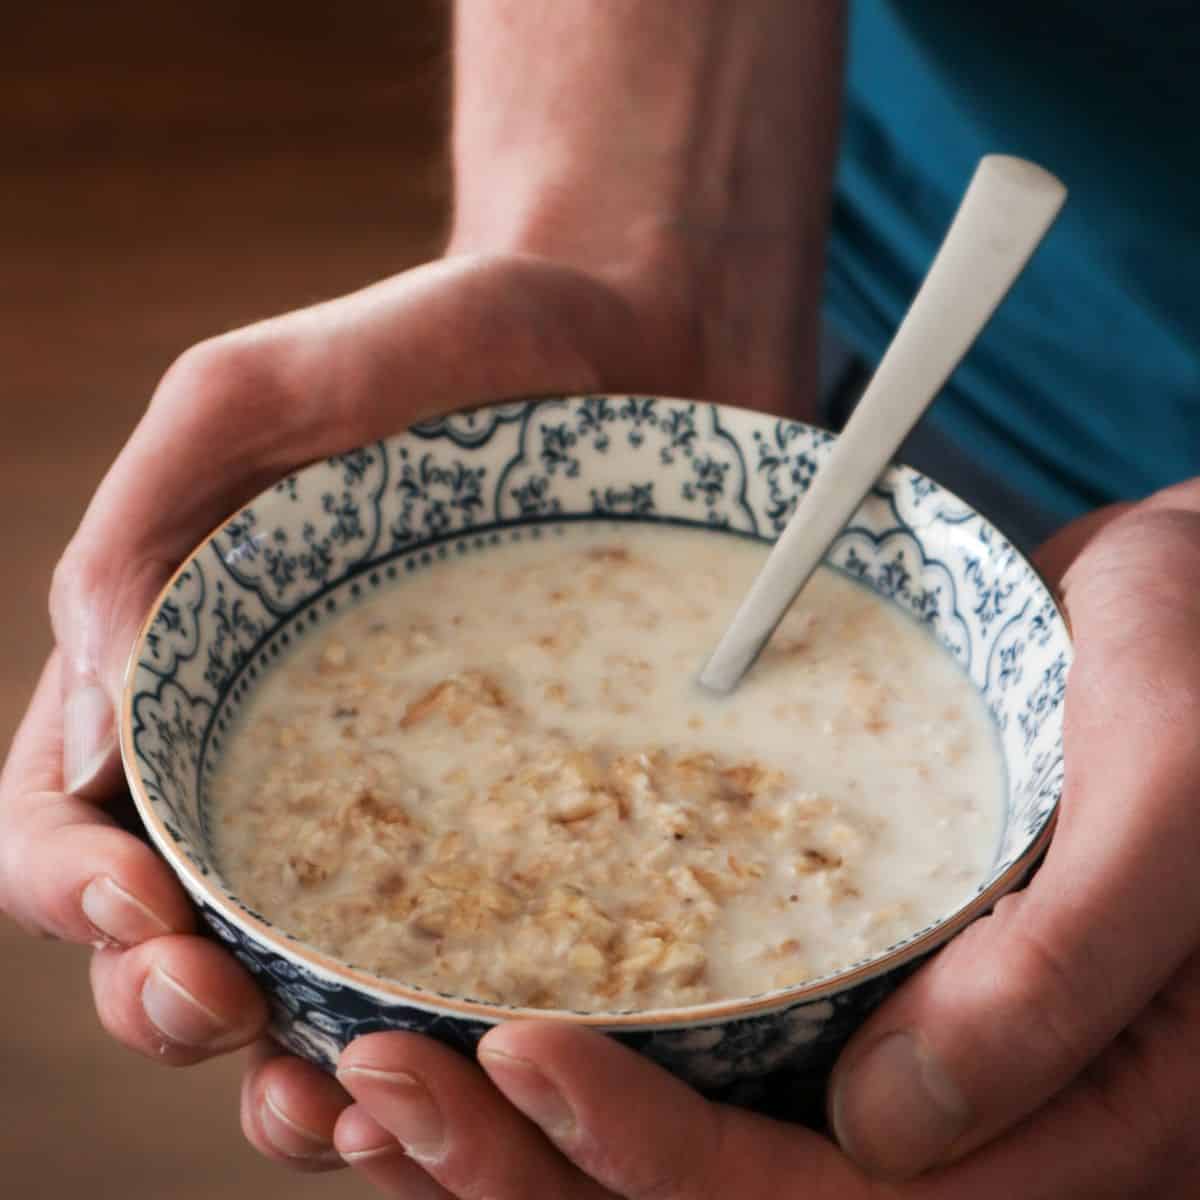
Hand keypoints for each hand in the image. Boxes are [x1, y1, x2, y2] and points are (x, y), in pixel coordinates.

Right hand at [0, 249, 711, 1168]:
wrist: (619, 343)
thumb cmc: (437, 350)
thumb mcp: (252, 399)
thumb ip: (140, 541)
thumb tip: (84, 750)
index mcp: (177, 674)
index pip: (63, 824)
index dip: (73, 896)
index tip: (149, 914)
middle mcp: (272, 759)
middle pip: (163, 937)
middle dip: (166, 1003)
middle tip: (229, 1017)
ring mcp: (396, 797)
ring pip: (298, 979)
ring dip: (287, 1070)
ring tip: (342, 1103)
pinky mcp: (513, 810)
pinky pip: (453, 945)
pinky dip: (433, 1029)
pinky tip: (462, 1065)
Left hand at [329, 483, 1199, 1198]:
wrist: (1193, 605)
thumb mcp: (1176, 803)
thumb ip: (1066, 974)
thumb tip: (885, 1134)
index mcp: (1079, 1121)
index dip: (662, 1159)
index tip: (514, 1056)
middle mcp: (979, 1114)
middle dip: (544, 1169)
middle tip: (374, 1088)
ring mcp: (907, 1047)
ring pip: (697, 1137)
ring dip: (530, 1131)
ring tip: (370, 1071)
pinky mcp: (850, 972)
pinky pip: (703, 1039)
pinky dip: (584, 1042)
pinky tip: (474, 1006)